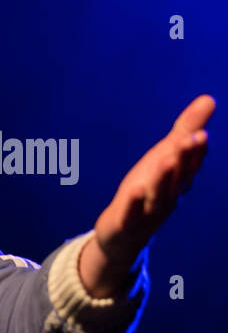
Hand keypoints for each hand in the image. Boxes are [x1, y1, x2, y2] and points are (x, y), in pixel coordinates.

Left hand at [93, 94, 213, 264]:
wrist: (122, 233)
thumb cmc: (147, 189)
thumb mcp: (165, 157)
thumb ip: (186, 130)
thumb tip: (209, 98)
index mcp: (177, 179)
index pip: (190, 163)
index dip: (196, 150)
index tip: (201, 133)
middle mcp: (168, 194)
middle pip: (179, 175)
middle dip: (187, 157)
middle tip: (195, 138)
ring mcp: (148, 210)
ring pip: (159, 193)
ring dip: (164, 176)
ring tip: (168, 158)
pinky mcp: (127, 222)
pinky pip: (132, 212)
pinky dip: (134, 202)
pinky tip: (135, 189)